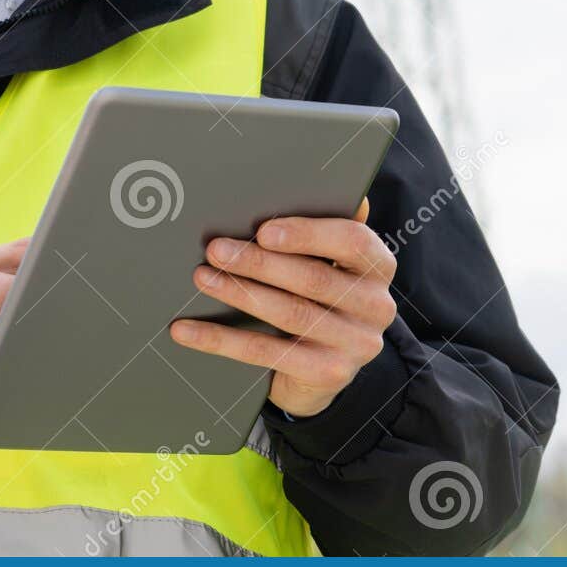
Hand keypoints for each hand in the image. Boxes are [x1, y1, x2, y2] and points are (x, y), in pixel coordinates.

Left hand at [168, 198, 396, 417]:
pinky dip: (221, 340)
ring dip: (239, 293)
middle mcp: (375, 306)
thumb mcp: (334, 264)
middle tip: (216, 249)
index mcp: (378, 267)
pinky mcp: (327, 373)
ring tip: (203, 277)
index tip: (265, 230)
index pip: (352, 242)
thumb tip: (345, 192)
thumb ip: (330, 230)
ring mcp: (355, 344)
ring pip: (289, 314)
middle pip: (313, 279)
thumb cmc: (323, 299)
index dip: (308, 234)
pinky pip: (265, 353)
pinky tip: (188, 329)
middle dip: (259, 263)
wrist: (325, 370)